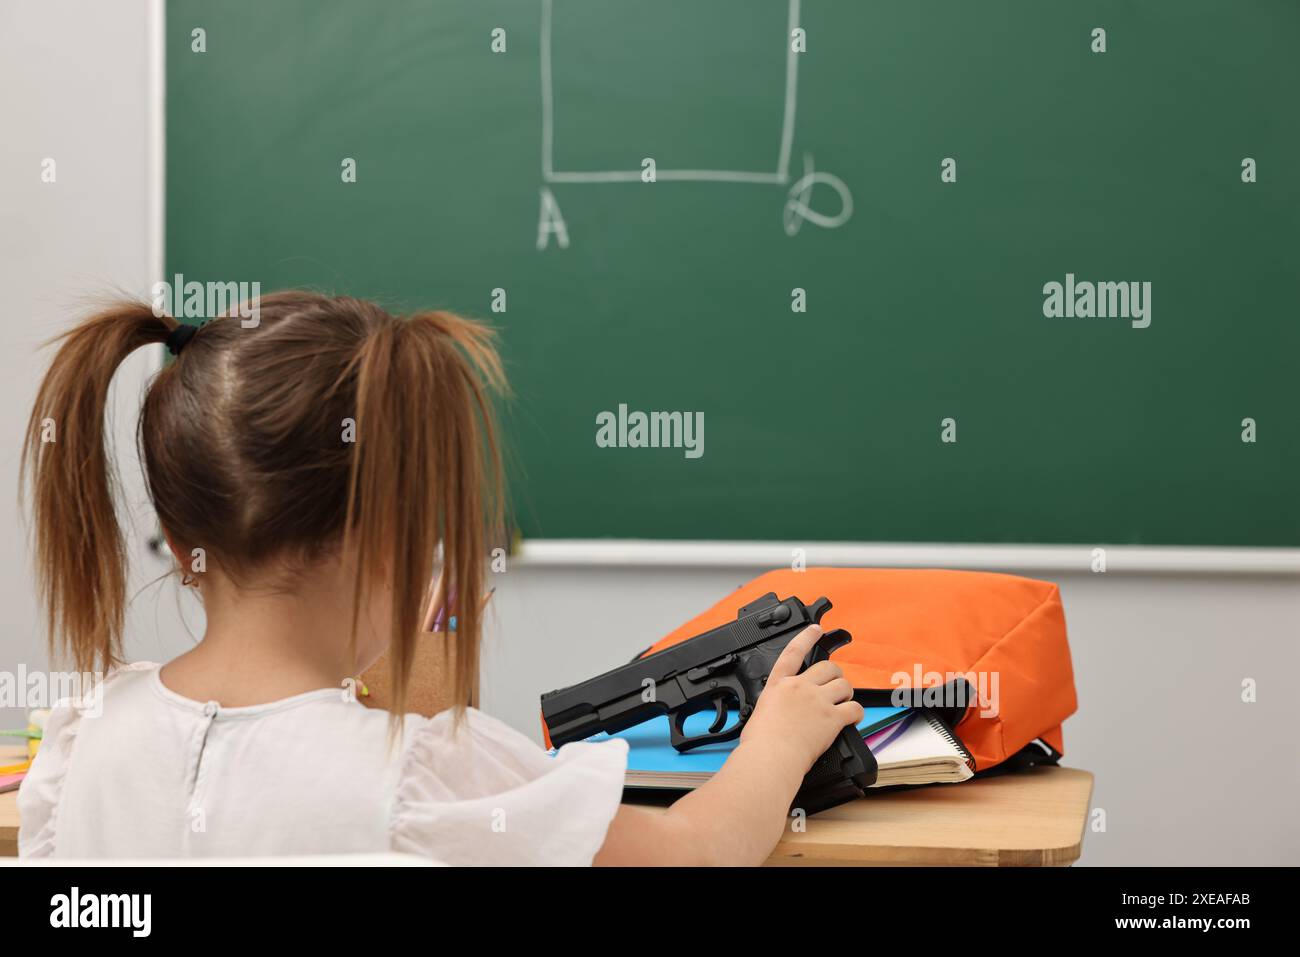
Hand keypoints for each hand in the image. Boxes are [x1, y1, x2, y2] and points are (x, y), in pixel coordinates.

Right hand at [738, 625, 863, 773]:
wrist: (771, 756)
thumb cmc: (760, 742)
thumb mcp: (760, 712)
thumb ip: (774, 704)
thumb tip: (779, 712)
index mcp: (779, 685)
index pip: (794, 652)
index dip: (806, 637)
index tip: (816, 629)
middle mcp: (800, 687)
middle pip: (828, 667)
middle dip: (835, 675)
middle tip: (834, 685)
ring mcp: (818, 701)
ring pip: (844, 685)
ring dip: (846, 692)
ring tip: (843, 702)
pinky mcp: (832, 718)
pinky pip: (854, 708)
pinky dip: (856, 713)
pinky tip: (852, 718)